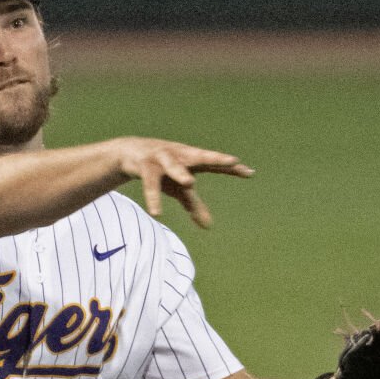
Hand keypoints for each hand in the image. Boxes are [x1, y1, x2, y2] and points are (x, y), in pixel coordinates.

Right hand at [112, 138, 253, 227]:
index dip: (231, 168)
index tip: (250, 172)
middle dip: (215, 158)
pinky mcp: (144, 165)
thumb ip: (194, 205)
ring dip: (179, 172)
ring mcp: (161, 158)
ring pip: (172, 165)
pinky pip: (149, 183)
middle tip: (232, 161)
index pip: (214, 164)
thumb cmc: (161, 170)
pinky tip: (157, 213)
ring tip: (189, 182)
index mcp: (191, 160)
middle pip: (200, 156)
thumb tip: (209, 226)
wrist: (129, 152)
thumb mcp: (178, 189)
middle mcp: (180, 155)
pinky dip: (153, 197)